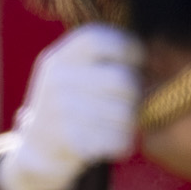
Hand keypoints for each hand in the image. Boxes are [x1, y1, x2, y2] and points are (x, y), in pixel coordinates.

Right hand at [0, 24, 143, 189]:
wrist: (36, 150)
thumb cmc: (69, 108)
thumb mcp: (72, 76)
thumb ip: (102, 62)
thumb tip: (154, 58)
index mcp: (59, 58)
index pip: (100, 39)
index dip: (128, 48)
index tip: (138, 62)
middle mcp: (57, 79)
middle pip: (121, 80)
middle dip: (136, 95)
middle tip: (132, 104)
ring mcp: (59, 110)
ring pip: (123, 114)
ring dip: (130, 124)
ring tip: (122, 126)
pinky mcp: (67, 140)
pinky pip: (115, 140)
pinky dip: (122, 144)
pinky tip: (112, 143)